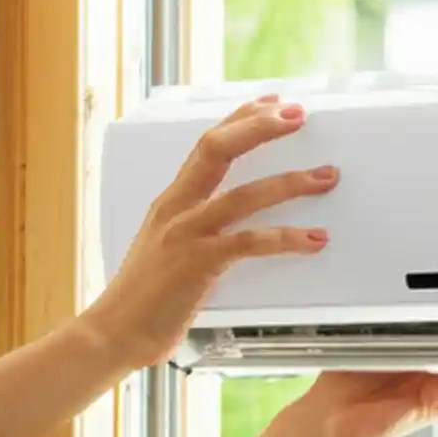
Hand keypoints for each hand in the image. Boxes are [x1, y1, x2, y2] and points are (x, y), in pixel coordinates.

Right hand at [81, 95, 339, 369]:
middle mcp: (177, 209)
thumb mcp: (169, 245)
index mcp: (172, 200)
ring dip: (290, 183)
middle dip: (260, 127)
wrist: (112, 334)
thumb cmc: (147, 296)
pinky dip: (286, 238)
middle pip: (218, 149)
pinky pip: (249, 243)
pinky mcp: (197, 264)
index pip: (207, 143)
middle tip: (298, 115)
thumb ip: (201, 224)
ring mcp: (186, 235)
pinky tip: (313, 239)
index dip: (241, 118)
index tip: (272, 102)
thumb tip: (241, 210)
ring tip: (325, 177)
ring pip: (244, 194)